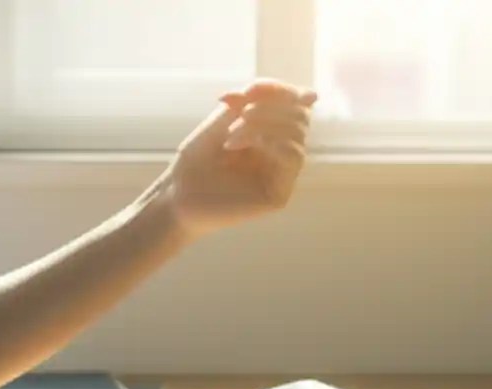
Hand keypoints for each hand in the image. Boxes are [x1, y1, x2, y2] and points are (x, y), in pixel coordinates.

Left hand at [160, 79, 317, 237]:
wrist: (176, 194)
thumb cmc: (197, 159)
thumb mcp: (226, 118)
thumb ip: (262, 103)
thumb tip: (315, 94)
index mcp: (272, 135)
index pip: (295, 104)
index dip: (278, 90)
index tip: (248, 91)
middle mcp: (282, 155)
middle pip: (300, 116)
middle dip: (268, 107)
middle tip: (238, 115)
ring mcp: (283, 176)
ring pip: (298, 134)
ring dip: (263, 124)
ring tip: (231, 136)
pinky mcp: (280, 195)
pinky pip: (294, 156)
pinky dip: (268, 141)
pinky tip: (237, 146)